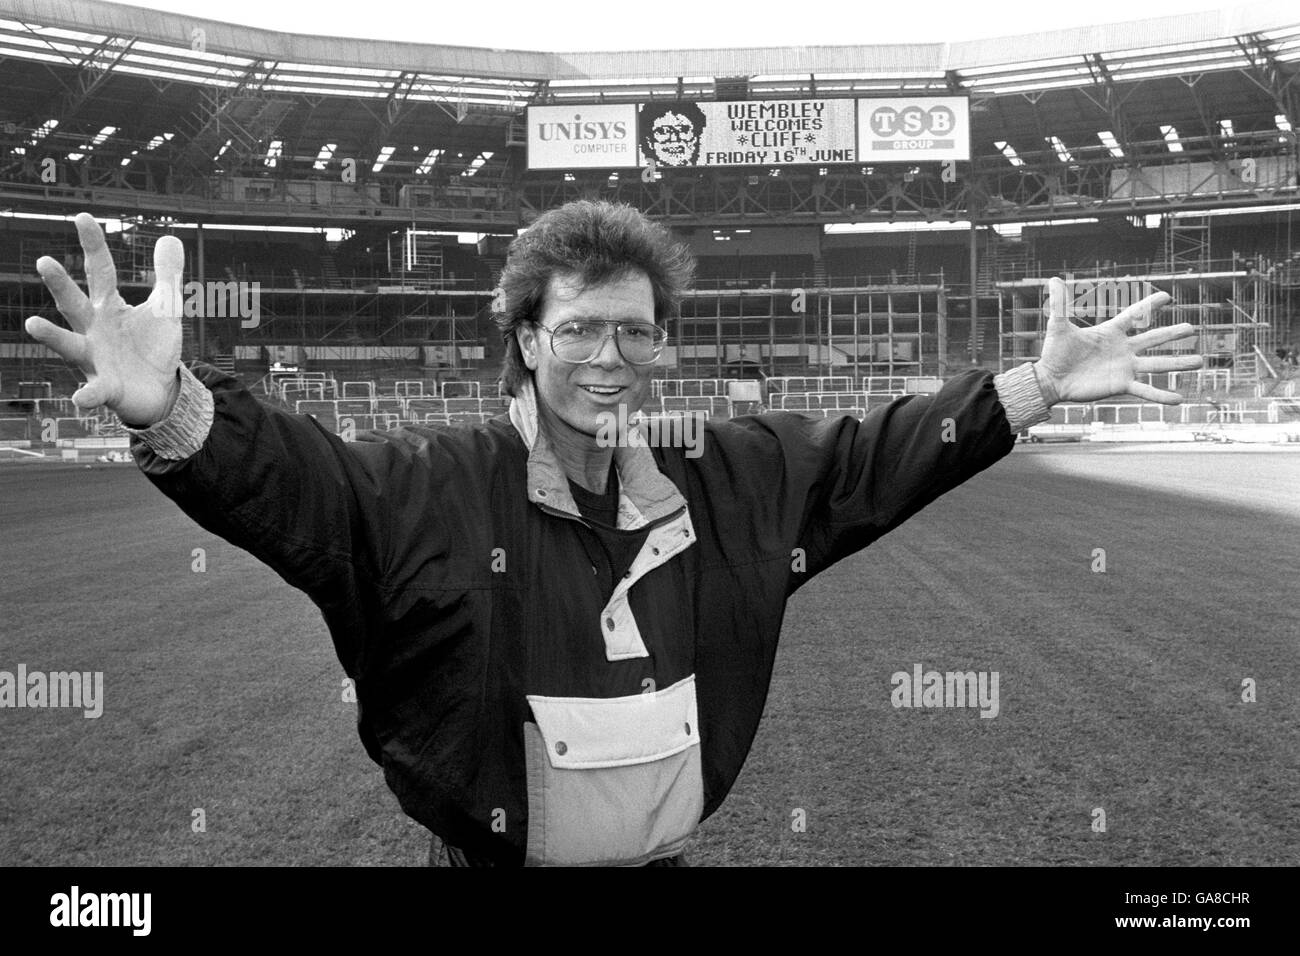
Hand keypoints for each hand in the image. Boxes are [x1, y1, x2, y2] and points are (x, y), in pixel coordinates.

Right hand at [24, 213, 183, 425]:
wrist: (159, 390)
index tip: (83, 217)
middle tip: (44, 261)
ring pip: (69, 345)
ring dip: (52, 336)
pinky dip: (87, 394)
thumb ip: (166, 275)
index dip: (93, 245)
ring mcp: (95, 358)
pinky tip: (80, 397)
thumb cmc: (152, 347)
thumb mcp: (166, 308)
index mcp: (108, 307)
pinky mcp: (106, 387)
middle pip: (74, 303)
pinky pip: (94, 391)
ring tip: (32, 324)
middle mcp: (93, 330)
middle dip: (60, 285)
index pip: (101, 271)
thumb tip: (169, 237)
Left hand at [1033, 276, 1203, 404]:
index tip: (1168, 296)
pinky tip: (1179, 399)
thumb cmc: (1055, 352)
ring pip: (1157, 364)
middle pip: (1153, 339)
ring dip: (1178, 363)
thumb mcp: (1059, 326)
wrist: (1051, 380)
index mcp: (1111, 332)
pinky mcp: (1121, 385)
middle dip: (1173, 334)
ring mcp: (1124, 368)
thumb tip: (1053, 279)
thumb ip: (1059, 303)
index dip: (1150, 305)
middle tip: (1192, 328)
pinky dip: (1161, 395)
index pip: (1135, 315)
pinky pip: (1145, 390)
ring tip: (1200, 361)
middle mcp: (1123, 349)